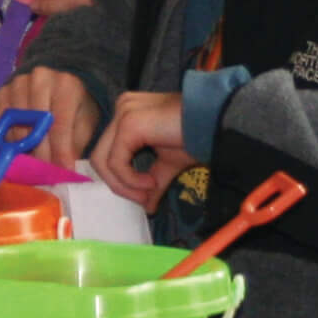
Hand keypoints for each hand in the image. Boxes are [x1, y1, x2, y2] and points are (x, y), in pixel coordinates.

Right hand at [0, 67, 98, 168]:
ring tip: (33, 162)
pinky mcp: (3, 90)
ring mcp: (18, 83)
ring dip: (23, 147)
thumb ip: (74, 142)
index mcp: (66, 84)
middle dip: (41, 152)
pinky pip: (2, 120)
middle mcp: (40, 78)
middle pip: (35, 124)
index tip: (62, 170)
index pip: (59, 123)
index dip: (60, 150)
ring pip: (16, 124)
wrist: (58, 84)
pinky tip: (19, 149)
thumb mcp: (84, 122)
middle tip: (46, 171)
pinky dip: (9, 138)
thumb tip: (62, 168)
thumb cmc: (76, 106)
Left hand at [90, 90, 192, 211]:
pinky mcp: (129, 123)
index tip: (143, 197)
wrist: (218, 122)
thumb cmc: (198, 136)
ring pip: (102, 160)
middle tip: (144, 199)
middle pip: (99, 157)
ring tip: (149, 191)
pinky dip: (130, 179)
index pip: (107, 152)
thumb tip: (147, 208)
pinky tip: (152, 182)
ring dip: (124, 185)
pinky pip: (115, 162)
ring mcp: (123, 113)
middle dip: (119, 185)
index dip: (119, 179)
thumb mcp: (169, 162)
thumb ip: (152, 180)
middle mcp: (121, 108)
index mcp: (127, 114)